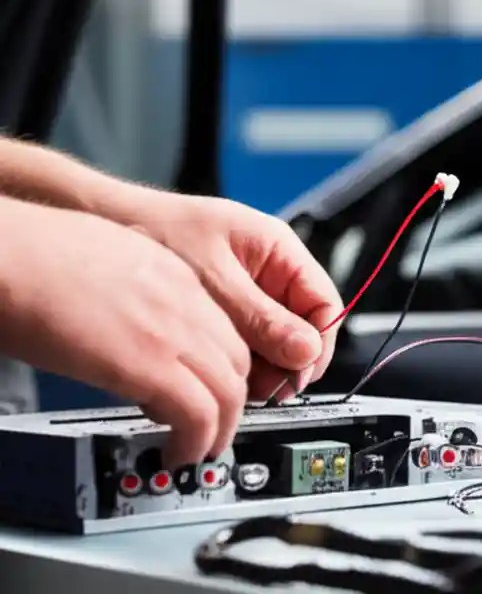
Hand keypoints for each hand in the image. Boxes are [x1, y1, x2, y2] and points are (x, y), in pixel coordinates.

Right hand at [0, 199, 249, 466]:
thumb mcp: (107, 263)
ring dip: (218, 431)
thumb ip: (132, 297)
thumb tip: (125, 330)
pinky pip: (198, 413)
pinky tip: (176, 451)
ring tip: (196, 452)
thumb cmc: (32, 253)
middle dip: (229, 404)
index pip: (226, 329)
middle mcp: (184, 300)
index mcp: (174, 274)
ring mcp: (171, 330)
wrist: (6, 250)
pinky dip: (196, 442)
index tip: (213, 391)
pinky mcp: (147, 363)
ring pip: (229, 391)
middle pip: (237, 362)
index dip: (224, 369)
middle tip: (211, 429)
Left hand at [118, 191, 342, 400]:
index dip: (318, 345)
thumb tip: (306, 352)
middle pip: (299, 332)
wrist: (101, 223)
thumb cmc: (154, 230)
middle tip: (256, 388)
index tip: (298, 376)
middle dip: (282, 364)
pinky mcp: (219, 315)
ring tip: (221, 380)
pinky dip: (223, 366)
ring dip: (251, 370)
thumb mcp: (214, 279)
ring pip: (269, 346)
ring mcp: (244, 296)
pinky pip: (237, 348)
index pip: (324, 305)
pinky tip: (201, 371)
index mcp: (279, 253)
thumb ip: (261, 318)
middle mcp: (268, 275)